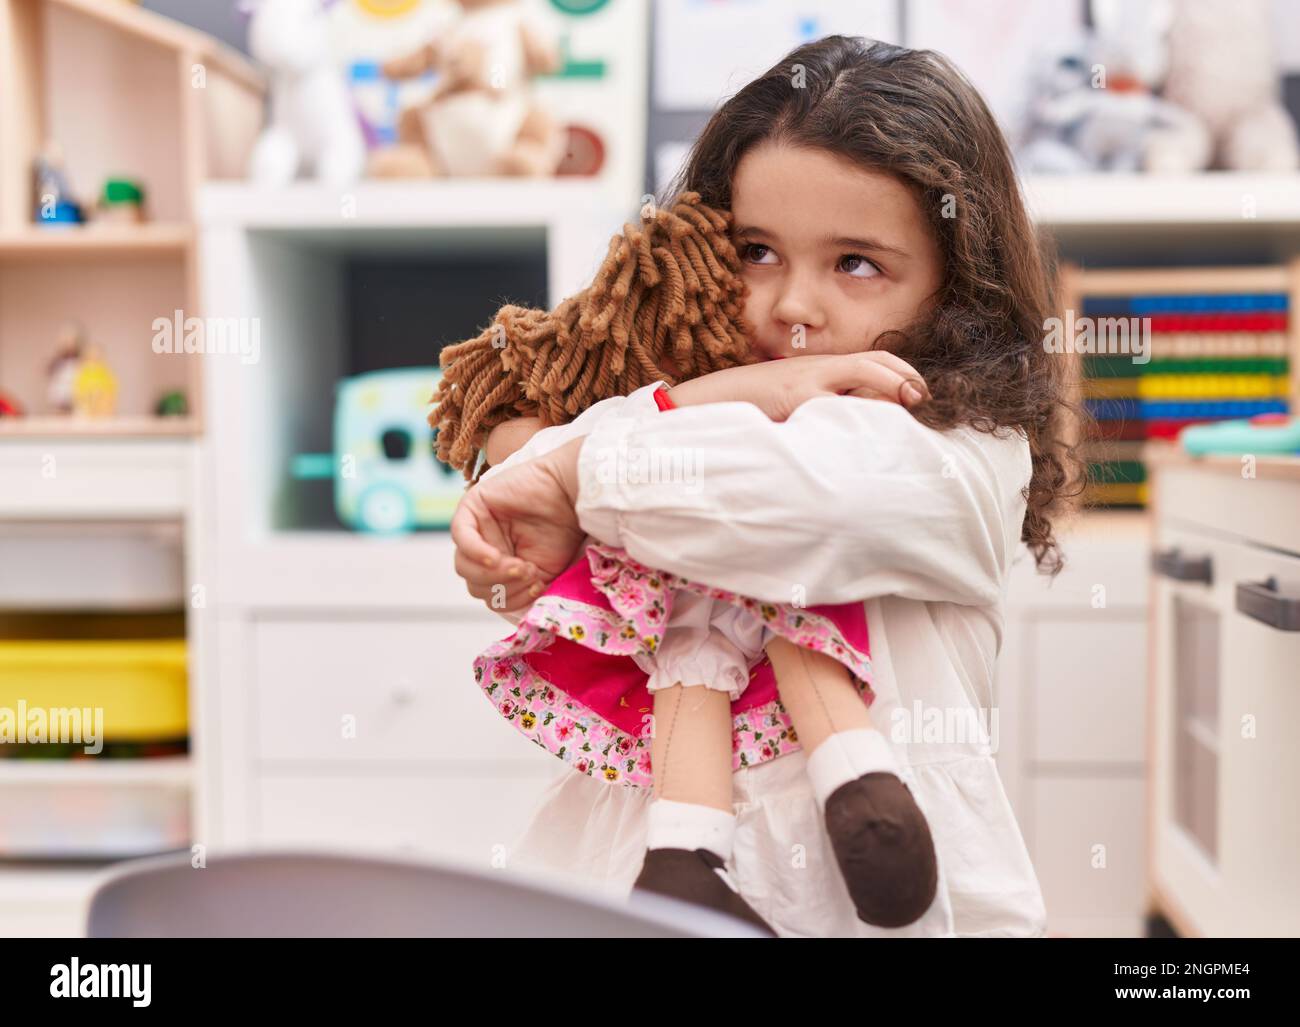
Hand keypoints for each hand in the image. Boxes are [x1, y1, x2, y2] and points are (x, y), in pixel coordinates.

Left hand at [451, 437, 585, 612]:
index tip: (537, 587)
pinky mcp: (472, 506)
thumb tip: (504, 607)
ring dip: (493, 574)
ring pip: (464, 566)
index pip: (489, 595)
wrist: (572, 495)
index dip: (512, 598)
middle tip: (530, 574)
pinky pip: (461, 536)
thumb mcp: (544, 573)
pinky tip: (495, 558)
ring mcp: (475, 528)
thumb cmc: (563, 531)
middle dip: (503, 587)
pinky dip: (476, 553)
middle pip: (474, 585)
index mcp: (498, 565)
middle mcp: (484, 547)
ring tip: (520, 566)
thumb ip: (522, 592)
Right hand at [665, 352, 929, 421]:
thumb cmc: (748, 407)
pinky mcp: (795, 397)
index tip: (918, 390)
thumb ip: (818, 405)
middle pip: (873, 359)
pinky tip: (872, 424)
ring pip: (862, 371)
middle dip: (904, 375)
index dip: (900, 370)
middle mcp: (817, 367)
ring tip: (910, 402)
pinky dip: (858, 410)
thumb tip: (849, 424)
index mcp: (818, 368)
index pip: (870, 359)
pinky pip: (836, 401)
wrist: (709, 400)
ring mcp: (807, 380)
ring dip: (891, 385)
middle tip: (922, 396)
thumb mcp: (789, 403)